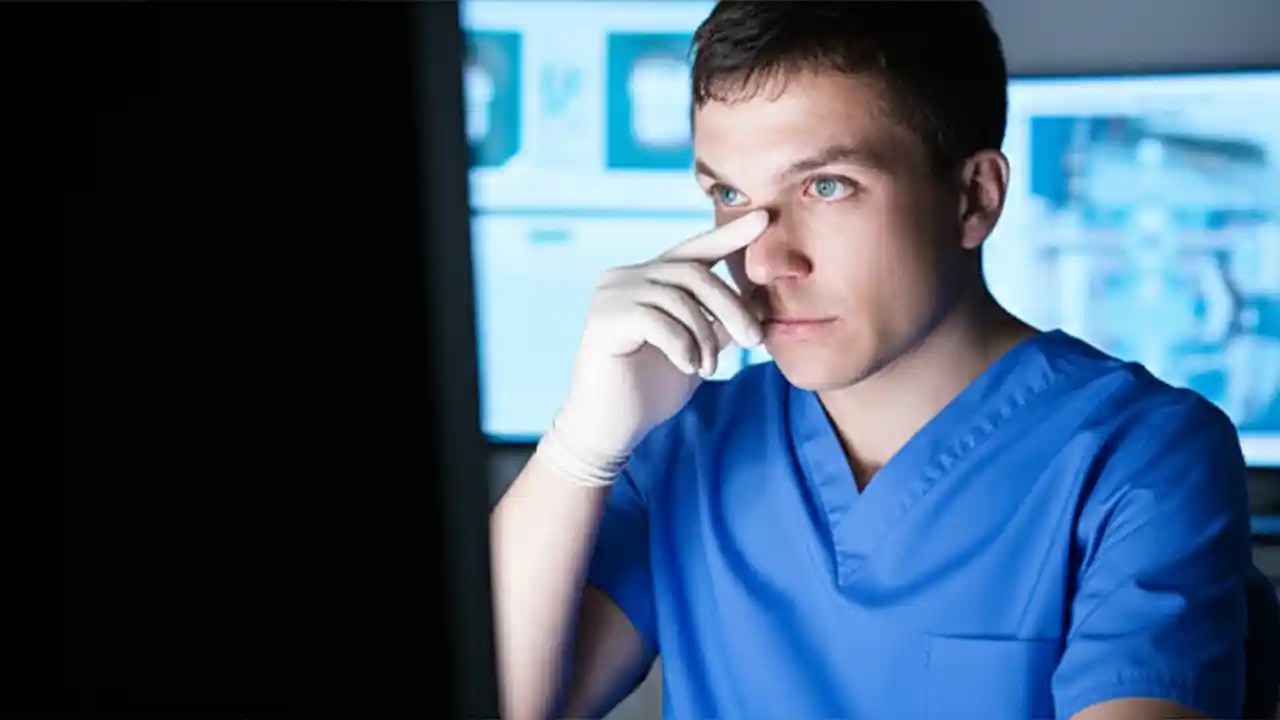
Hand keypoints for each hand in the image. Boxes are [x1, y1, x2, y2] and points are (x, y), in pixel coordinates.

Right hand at [539, 211, 769, 483]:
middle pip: (694, 273)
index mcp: (649, 279)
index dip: (729, 235)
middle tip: (753, 341)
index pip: (694, 250)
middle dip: (731, 306)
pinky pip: (656, 320)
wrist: (613, 428)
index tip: (765, 219)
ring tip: (708, 368)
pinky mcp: (602, 318)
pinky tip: (688, 367)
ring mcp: (610, 294)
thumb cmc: (652, 389)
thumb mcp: (699, 348)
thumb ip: (720, 321)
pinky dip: (681, 345)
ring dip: (705, 336)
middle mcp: (626, 277)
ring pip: (678, 298)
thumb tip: (763, 300)